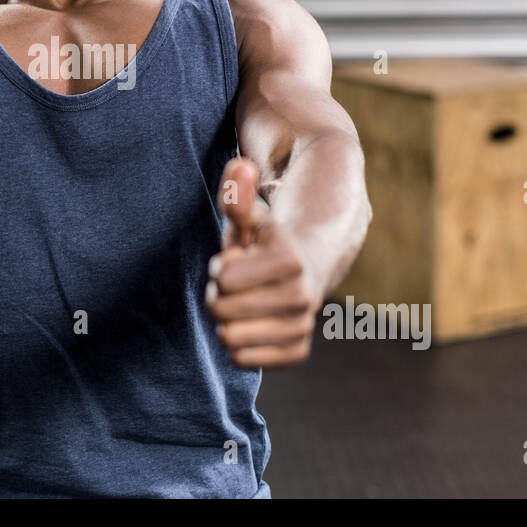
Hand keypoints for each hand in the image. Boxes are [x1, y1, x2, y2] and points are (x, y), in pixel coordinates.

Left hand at [207, 157, 321, 368]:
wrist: (306, 268)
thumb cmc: (267, 241)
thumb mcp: (250, 216)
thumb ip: (238, 193)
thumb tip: (239, 166)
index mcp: (290, 261)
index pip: (223, 279)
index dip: (221, 267)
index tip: (237, 258)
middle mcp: (303, 297)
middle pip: (221, 311)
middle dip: (220, 294)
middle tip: (238, 283)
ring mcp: (303, 327)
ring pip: (229, 339)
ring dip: (227, 320)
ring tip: (244, 301)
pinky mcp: (297, 352)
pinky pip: (242, 360)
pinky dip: (238, 345)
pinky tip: (251, 323)